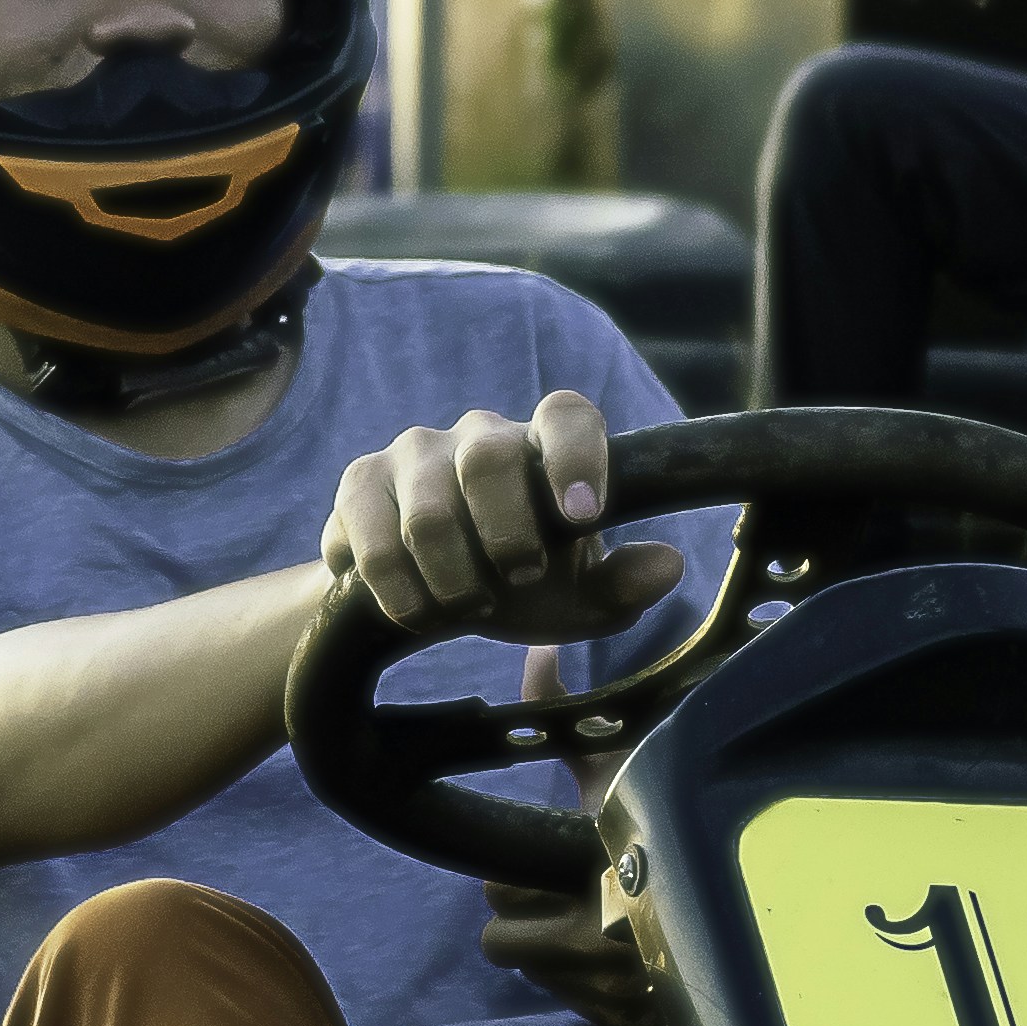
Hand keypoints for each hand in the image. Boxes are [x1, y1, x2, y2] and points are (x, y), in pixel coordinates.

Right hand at [320, 388, 683, 642]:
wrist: (431, 598)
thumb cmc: (523, 585)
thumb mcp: (580, 598)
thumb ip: (623, 584)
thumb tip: (667, 565)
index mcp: (544, 445)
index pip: (567, 415)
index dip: (576, 459)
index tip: (584, 518)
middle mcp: (479, 434)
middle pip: (488, 459)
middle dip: (508, 536)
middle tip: (520, 581)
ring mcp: (413, 453)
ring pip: (429, 514)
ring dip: (455, 580)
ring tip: (468, 607)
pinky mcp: (360, 485)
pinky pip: (372, 540)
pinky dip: (400, 591)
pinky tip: (417, 610)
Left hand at [480, 641, 656, 1021]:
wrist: (760, 897)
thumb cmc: (680, 818)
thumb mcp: (630, 764)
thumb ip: (574, 718)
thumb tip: (536, 651)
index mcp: (591, 871)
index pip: (499, 895)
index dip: (513, 880)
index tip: (545, 860)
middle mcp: (598, 941)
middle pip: (501, 940)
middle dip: (526, 914)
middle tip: (567, 889)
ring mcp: (614, 991)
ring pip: (531, 974)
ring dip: (551, 952)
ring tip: (594, 917)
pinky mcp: (628, 1023)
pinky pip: (570, 1004)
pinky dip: (584, 984)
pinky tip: (617, 953)